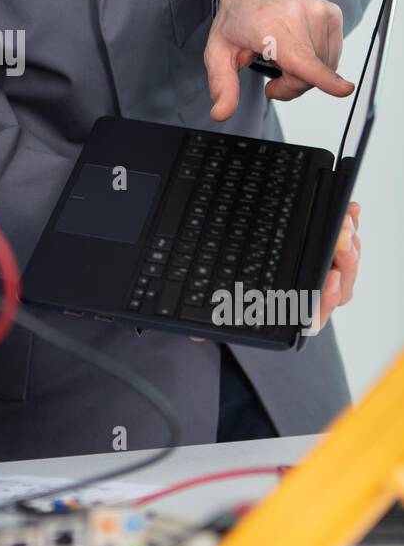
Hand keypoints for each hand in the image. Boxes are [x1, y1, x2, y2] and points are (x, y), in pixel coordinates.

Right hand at [190, 201, 360, 340]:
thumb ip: (213, 320)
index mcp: (290, 317)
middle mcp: (310, 300)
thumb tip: (195, 334)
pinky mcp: (327, 254)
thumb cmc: (232, 297)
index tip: (331, 279)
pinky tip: (350, 210)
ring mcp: (322, 276)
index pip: (315, 315)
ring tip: (345, 220)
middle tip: (341, 240)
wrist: (238, 268)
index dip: (328, 298)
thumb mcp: (221, 309)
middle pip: (340, 286)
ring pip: (346, 264)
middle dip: (346, 262)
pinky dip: (350, 227)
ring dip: (350, 242)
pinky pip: (346, 245)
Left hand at [205, 0, 352, 120]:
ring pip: (323, 69)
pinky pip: (332, 57)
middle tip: (271, 72)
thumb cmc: (238, 19)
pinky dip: (316, 61)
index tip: (345, 89)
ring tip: (283, 54)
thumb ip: (222, 84)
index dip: (322, 78)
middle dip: (290, 85)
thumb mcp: (218, 52)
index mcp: (268, 25)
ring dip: (304, 72)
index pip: (299, 57)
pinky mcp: (333, 14)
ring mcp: (319, 11)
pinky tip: (299, 47)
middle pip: (307, 76)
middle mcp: (297, 14)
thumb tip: (221, 113)